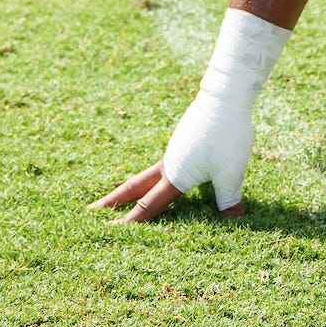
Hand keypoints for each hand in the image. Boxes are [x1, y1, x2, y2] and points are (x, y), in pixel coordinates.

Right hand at [90, 88, 256, 221]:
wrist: (225, 96)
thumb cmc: (226, 135)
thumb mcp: (230, 173)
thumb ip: (228, 200)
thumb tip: (234, 222)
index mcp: (176, 176)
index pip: (148, 205)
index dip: (129, 222)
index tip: (107, 231)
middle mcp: (169, 164)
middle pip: (134, 186)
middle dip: (113, 201)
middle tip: (91, 211)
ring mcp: (174, 150)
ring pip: (146, 174)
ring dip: (131, 188)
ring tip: (120, 195)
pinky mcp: (183, 140)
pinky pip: (161, 164)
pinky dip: (151, 176)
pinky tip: (159, 175)